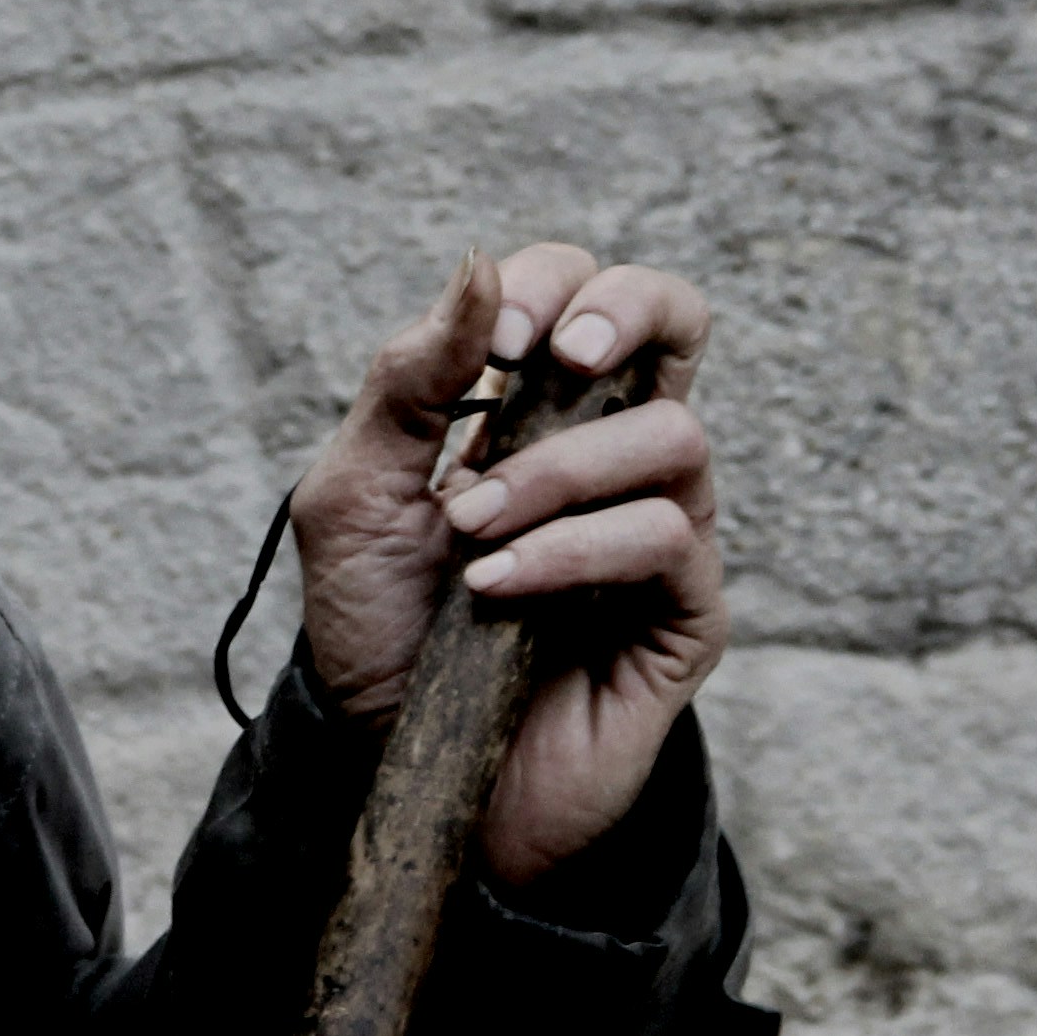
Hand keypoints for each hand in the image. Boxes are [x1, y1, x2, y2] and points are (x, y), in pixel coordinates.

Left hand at [285, 246, 726, 890]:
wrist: (393, 768)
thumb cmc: (379, 629)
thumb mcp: (353, 496)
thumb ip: (410, 384)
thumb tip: (477, 267)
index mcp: (532, 412)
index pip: (577, 293)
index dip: (549, 284)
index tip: (491, 338)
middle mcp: (608, 457)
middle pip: (677, 322)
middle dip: (627, 312)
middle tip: (561, 355)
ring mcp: (656, 530)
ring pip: (672, 434)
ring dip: (557, 472)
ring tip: (471, 531)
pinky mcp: (684, 614)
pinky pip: (663, 539)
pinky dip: (570, 551)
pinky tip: (496, 591)